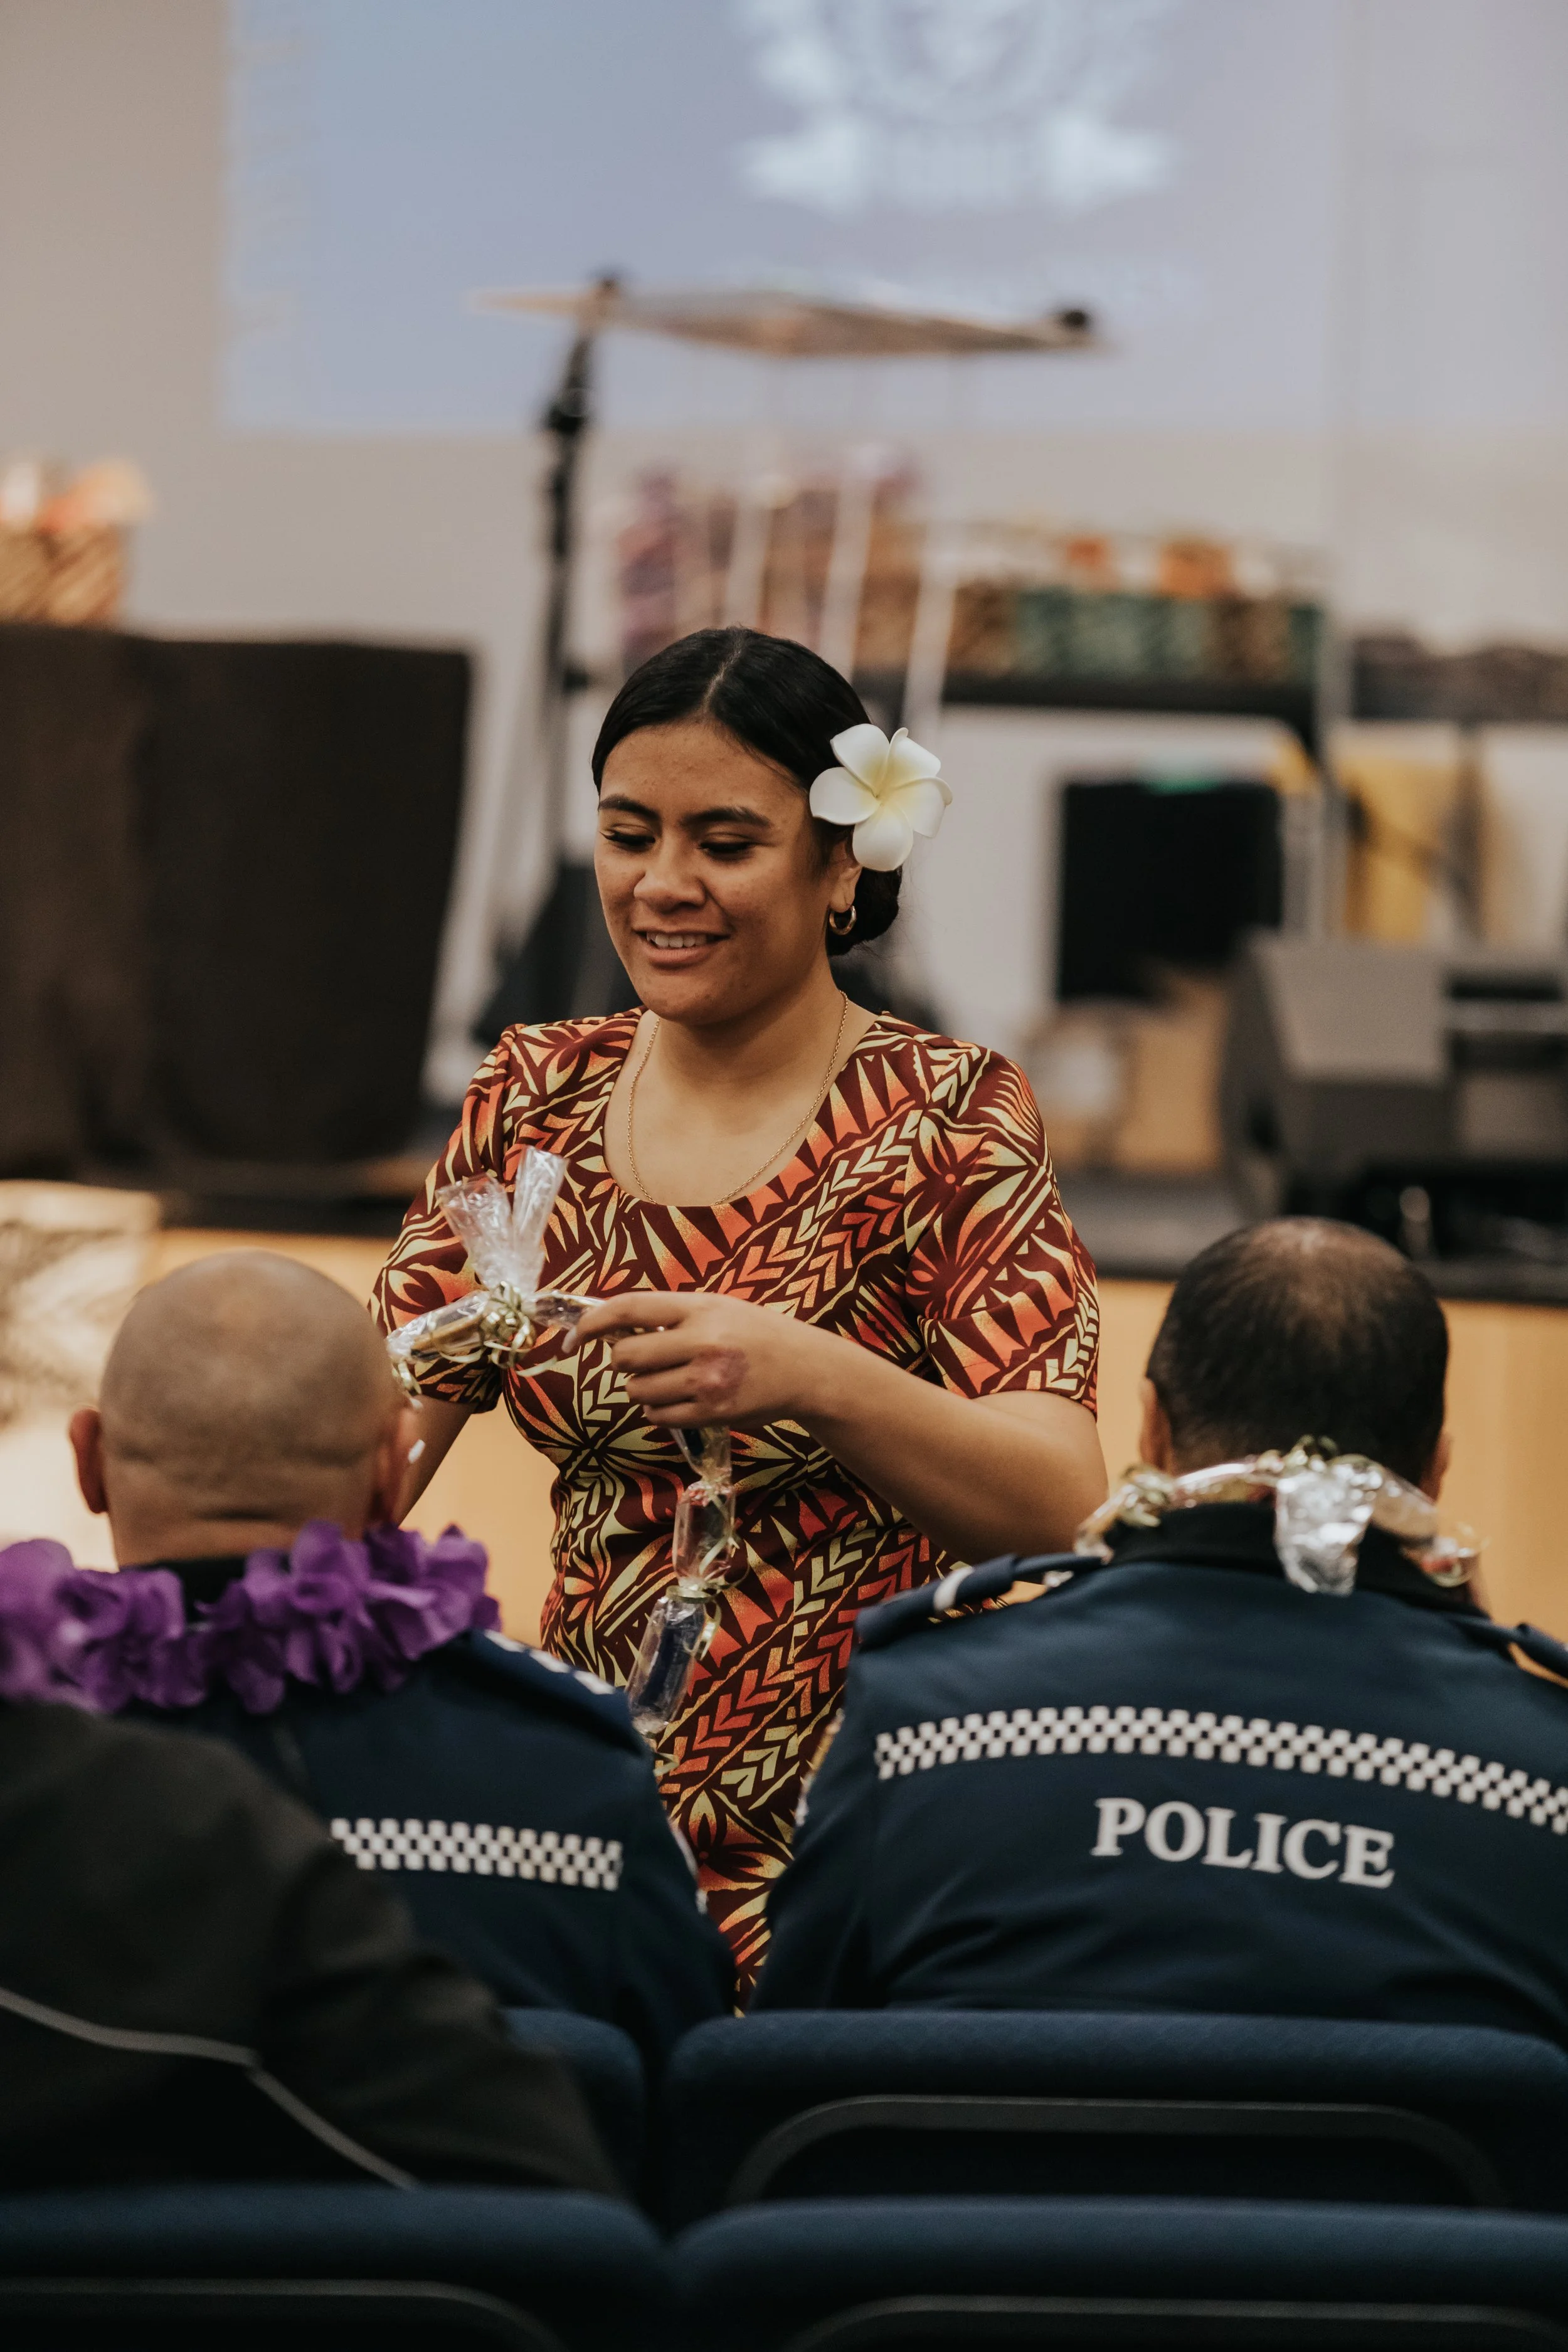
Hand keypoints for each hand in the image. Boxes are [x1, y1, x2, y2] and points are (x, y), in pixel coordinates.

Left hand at [569, 1290, 827, 1428]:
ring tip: (670, 1380)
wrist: (805, 1368)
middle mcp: (701, 1342)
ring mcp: (707, 1381)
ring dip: (641, 1388)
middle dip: (623, 1361)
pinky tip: (679, 1400)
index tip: (574, 1338)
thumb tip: (611, 1326)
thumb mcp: (716, 1307)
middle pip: (625, 1356)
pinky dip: (658, 1410)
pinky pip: (657, 1416)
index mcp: (699, 1307)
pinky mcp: (712, 1413)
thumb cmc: (754, 1334)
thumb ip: (670, 1315)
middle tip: (643, 1360)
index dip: (591, 1323)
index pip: (628, 1309)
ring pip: (637, 1390)